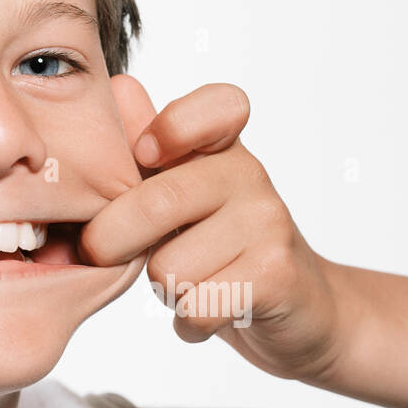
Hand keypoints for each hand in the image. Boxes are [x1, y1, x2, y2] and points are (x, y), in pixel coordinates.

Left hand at [81, 80, 348, 383]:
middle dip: (111, 241)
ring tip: (188, 283)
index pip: (217, 106)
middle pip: (156, 203)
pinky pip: (197, 305)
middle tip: (106, 253)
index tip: (145, 154)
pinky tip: (206, 313)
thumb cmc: (219, 247)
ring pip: (169, 266)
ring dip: (163, 289)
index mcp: (222, 146)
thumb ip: (145, 143)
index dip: (172, 127)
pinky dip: (188, 321)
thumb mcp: (179, 192)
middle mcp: (250, 175)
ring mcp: (269, 224)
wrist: (302, 310)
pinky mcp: (276, 276)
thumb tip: (120, 86)